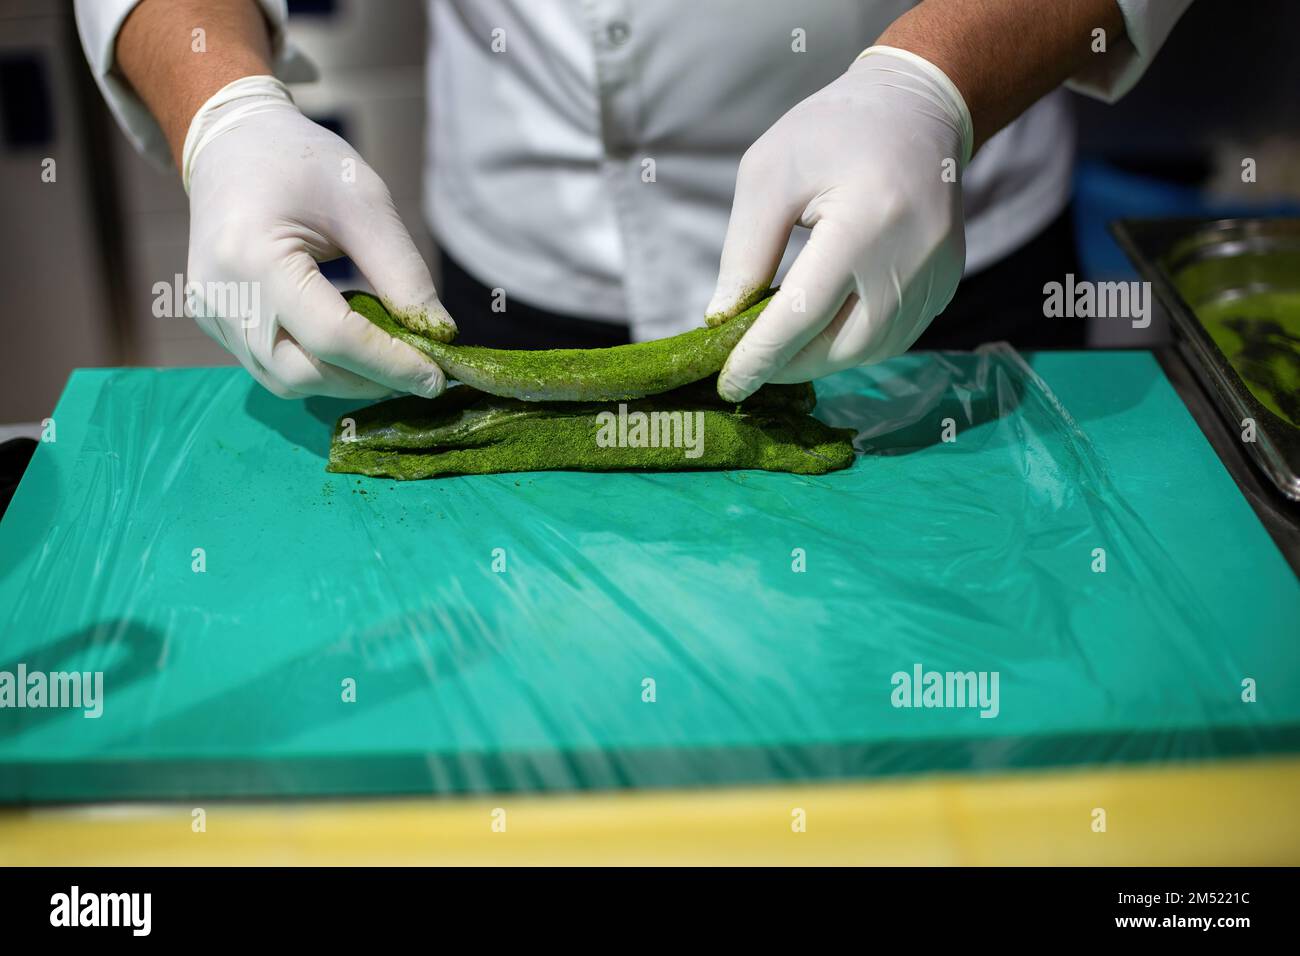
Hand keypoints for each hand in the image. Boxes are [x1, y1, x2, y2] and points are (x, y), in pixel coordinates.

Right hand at [184, 76, 454, 398]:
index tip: (437, 377)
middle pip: (304, 374)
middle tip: (420, 371)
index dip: (389, 364)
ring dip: (346, 382)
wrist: (231, 146)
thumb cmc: (301, 163)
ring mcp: (212, 316)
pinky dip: (320, 368)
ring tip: (390, 360)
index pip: (331, 337)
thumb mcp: (364, 203)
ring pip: (287, 381)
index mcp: (253, 256)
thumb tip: (440, 334)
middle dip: (369, 380)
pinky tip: (353, 348)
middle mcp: (222, 296)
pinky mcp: (216, 325)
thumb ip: (402, 272)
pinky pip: (273, 368)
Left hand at [706, 47, 971, 401]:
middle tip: (750, 363)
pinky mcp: (946, 282)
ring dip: (821, 358)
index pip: (803, 313)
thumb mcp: (769, 174)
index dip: (761, 356)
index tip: (728, 384)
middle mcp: (911, 257)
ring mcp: (937, 274)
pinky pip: (895, 335)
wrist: (917, 108)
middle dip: (790, 364)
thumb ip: (744, 251)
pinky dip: (852, 343)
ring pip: (871, 349)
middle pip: (842, 345)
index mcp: (865, 222)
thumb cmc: (832, 132)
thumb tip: (722, 319)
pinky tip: (823, 329)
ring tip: (783, 346)